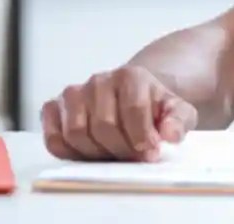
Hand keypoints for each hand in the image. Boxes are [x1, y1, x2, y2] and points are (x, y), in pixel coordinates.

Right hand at [40, 65, 197, 161]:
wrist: (134, 100)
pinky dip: (68, 152)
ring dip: (96, 153)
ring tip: (112, 155)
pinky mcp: (54, 108)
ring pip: (76, 132)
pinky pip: (53, 137)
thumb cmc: (154, 109)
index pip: (133, 110)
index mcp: (130, 76)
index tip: (150, 152)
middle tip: (132, 158)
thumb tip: (170, 134)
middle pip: (103, 125)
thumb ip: (180, 121)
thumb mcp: (178, 112)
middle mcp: (98, 80)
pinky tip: (87, 154)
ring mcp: (74, 93)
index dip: (142, 138)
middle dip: (121, 149)